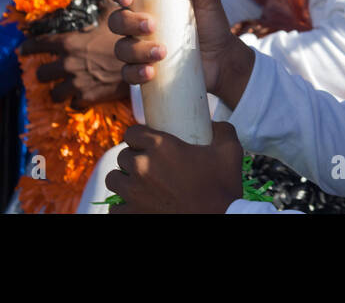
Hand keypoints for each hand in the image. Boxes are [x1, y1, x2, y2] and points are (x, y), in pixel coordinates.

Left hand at [21, 3, 128, 108]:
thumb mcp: (114, 14)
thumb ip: (103, 1)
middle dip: (44, 73)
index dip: (28, 48)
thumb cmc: (129, 35)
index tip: (24, 50)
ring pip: (53, 94)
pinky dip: (76, 101)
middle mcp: (67, 64)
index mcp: (69, 42)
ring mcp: (75, 83)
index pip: (37, 45)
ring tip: (64, 88)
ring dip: (58, 90)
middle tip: (49, 72)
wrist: (145, 61)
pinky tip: (82, 97)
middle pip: (40, 74)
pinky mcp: (87, 98)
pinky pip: (73, 104)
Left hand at [105, 121, 243, 213]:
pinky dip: (122, 207)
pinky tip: (133, 206)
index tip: (145, 142)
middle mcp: (141, 166)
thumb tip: (214, 124)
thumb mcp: (230, 150)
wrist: (219, 219)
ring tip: (136, 184)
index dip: (138, 136)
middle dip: (133, 158)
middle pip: (122, 156)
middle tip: (148, 165)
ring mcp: (133, 193)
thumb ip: (222, 129)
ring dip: (123, 179)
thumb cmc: (223, 186)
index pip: (131, 132)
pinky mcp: (132, 215)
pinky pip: (114, 208)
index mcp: (161, 145)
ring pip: (114, 179)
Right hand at [107, 0, 252, 108]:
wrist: (221, 57)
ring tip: (162, 52)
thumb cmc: (211, 21)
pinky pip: (128, 73)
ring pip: (121, 48)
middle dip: (128, 23)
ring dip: (137, 50)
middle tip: (151, 25)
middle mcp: (137, 22)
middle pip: (116, 20)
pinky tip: (150, 71)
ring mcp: (138, 47)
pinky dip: (135, 72)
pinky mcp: (143, 68)